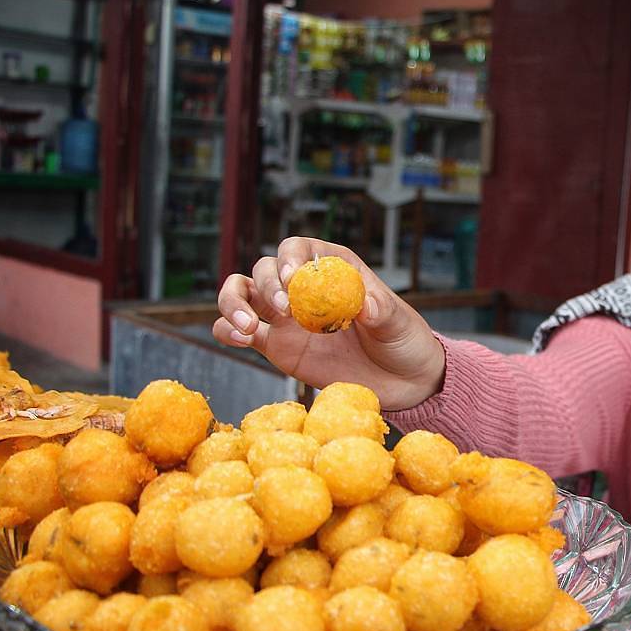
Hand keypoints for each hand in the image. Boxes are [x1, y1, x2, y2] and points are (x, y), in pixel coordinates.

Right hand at [213, 237, 445, 410]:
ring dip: (234, 302)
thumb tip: (366, 305)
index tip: (294, 278)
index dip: (291, 257)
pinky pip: (239, 331)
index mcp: (333, 269)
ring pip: (243, 293)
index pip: (301, 249)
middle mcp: (304, 288)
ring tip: (245, 326)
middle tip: (285, 311)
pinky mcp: (275, 345)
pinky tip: (237, 337)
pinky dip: (227, 329)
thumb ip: (382, 312)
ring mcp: (286, 316)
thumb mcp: (399, 323)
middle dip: (268, 284)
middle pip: (267, 269)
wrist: (402, 382)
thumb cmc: (403, 341)